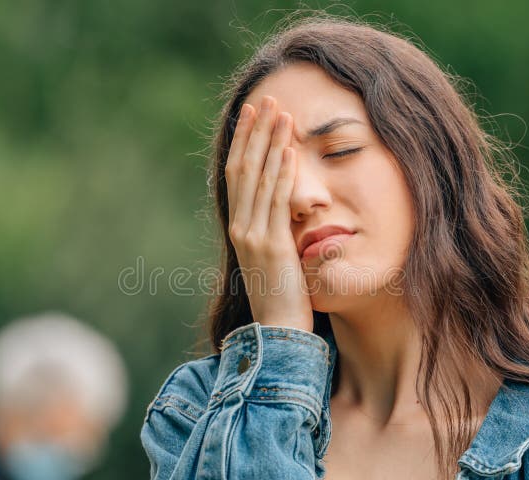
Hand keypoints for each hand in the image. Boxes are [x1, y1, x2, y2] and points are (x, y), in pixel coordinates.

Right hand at [224, 95, 313, 331]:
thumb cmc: (282, 297)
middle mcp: (240, 226)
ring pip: (257, 178)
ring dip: (270, 142)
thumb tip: (285, 205)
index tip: (254, 115)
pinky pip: (275, 201)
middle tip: (266, 98)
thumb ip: (276, 228)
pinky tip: (288, 148)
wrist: (278, 333)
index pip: (239, 174)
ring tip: (279, 112)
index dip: (245, 142)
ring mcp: (252, 235)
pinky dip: (281, 173)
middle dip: (255, 131)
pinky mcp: (270, 245)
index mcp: (240, 226)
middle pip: (244, 167)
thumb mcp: (275, 256)